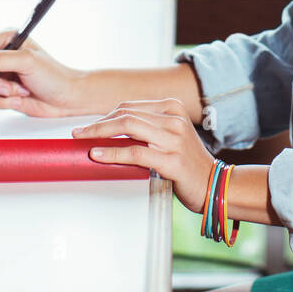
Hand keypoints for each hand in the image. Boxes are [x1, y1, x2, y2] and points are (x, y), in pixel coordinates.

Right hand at [0, 30, 92, 117]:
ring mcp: (2, 75)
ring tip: (21, 91)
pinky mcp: (3, 92)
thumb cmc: (54, 76)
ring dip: (2, 93)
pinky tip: (21, 99)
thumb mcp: (26, 62)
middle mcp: (2, 56)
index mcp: (8, 39)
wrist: (67, 98)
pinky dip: (4, 103)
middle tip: (8, 85)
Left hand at [71, 99, 216, 214]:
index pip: (129, 106)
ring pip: (128, 128)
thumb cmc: (187, 164)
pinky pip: (135, 153)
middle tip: (78, 132)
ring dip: (100, 134)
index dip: (106, 116)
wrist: (214, 185)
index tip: (88, 126)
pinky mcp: (171, 160)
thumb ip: (148, 129)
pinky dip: (112, 153)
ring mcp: (174, 138)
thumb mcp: (170, 137)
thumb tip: (111, 130)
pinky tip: (97, 155)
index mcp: (172, 108)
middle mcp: (173, 119)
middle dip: (98, 123)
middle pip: (126, 114)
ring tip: (83, 140)